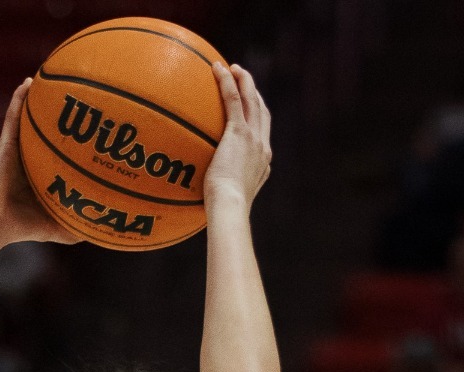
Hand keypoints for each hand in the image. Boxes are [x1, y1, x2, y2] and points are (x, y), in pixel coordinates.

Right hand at [0, 79, 83, 248]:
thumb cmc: (21, 227)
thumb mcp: (57, 228)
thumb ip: (78, 227)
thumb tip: (106, 230)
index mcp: (42, 173)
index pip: (62, 151)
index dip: (76, 139)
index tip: (96, 127)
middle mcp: (31, 157)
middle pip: (49, 131)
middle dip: (62, 114)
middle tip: (81, 97)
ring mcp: (17, 149)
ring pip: (30, 119)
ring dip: (39, 98)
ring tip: (53, 76)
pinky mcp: (4, 146)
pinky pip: (13, 118)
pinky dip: (18, 100)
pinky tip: (27, 83)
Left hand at [202, 62, 271, 216]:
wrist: (229, 207)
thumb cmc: (222, 212)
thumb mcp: (224, 200)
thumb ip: (218, 191)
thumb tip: (200, 197)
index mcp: (262, 162)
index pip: (263, 133)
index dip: (257, 117)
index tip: (249, 108)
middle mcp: (263, 147)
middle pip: (262, 112)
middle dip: (255, 93)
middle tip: (244, 80)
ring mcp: (254, 138)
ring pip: (253, 101)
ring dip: (245, 81)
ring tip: (233, 68)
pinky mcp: (240, 133)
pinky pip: (234, 100)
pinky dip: (228, 82)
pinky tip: (217, 68)